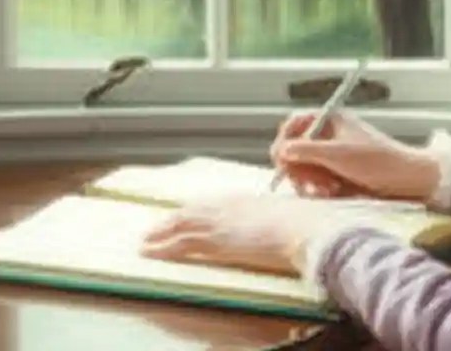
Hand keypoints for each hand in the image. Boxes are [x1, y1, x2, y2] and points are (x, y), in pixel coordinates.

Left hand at [140, 195, 331, 276]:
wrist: (300, 226)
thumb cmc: (304, 222)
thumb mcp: (292, 215)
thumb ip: (284, 218)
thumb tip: (294, 222)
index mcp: (246, 198)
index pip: (213, 203)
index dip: (197, 210)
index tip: (186, 214)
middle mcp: (228, 205)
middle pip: (192, 211)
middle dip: (173, 220)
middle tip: (156, 227)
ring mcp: (218, 221)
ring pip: (180, 225)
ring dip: (160, 234)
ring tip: (145, 241)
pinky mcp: (212, 239)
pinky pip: (180, 243)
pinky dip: (162, 247)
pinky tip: (149, 251)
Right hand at [269, 111, 439, 202]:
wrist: (407, 181)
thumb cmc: (377, 161)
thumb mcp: (338, 154)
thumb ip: (306, 151)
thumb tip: (280, 151)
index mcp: (330, 120)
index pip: (294, 123)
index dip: (284, 140)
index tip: (280, 159)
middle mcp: (329, 135)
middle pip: (294, 148)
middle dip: (297, 166)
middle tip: (305, 182)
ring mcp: (333, 156)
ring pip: (303, 168)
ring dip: (308, 181)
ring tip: (326, 189)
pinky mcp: (337, 174)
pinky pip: (315, 181)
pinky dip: (318, 189)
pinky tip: (331, 194)